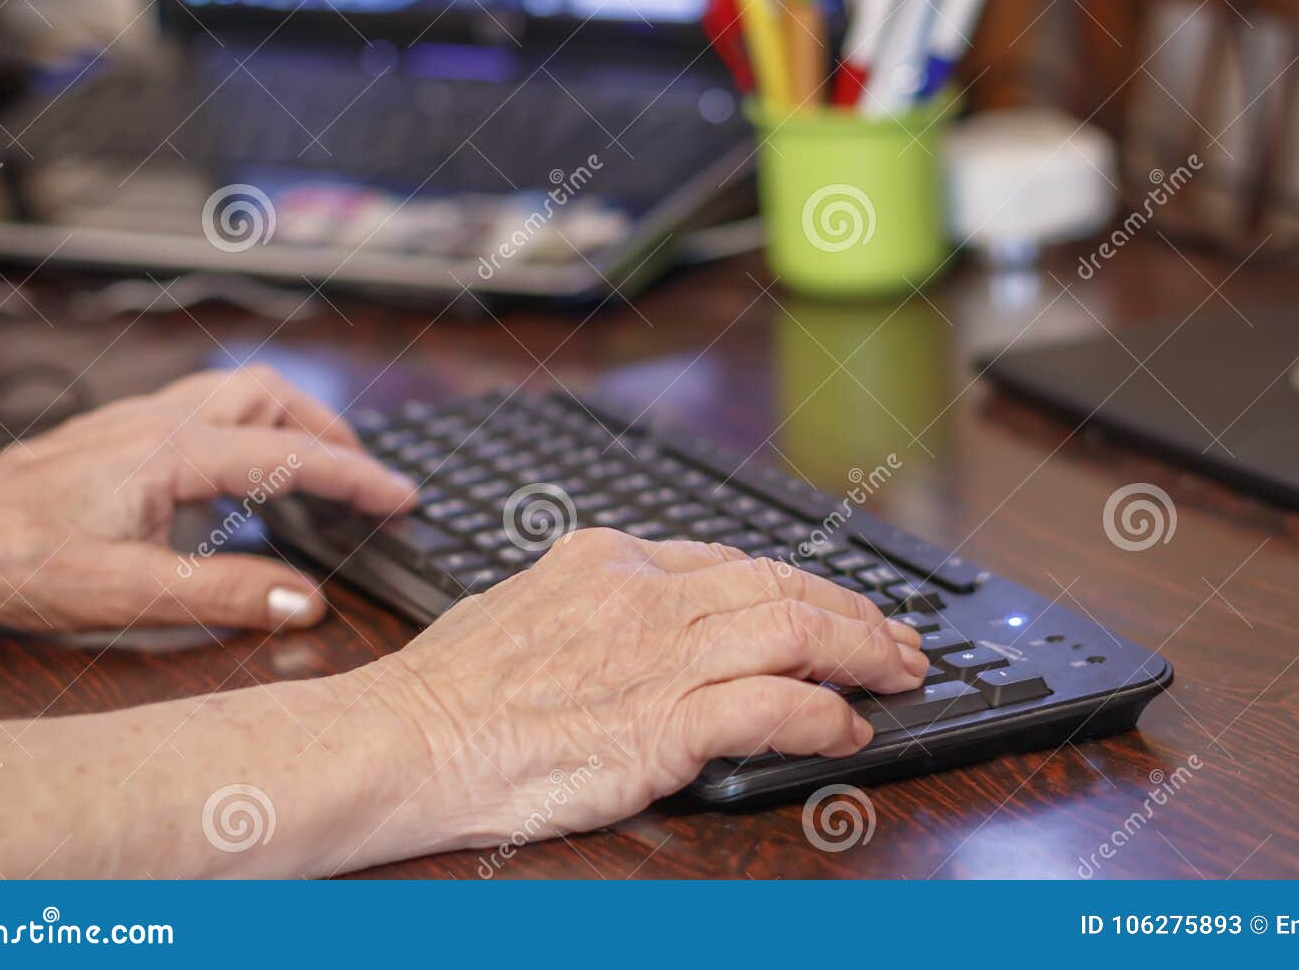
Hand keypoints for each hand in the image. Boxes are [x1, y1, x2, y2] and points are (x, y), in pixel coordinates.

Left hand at [0, 365, 414, 631]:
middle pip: (271, 395)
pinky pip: (202, 407)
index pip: (291, 456)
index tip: (402, 496)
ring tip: (314, 464)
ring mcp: (134, 420)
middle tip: (363, 476)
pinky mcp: (113, 432)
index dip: (356, 477)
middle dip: (329, 431)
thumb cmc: (14, 561)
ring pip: (235, 391)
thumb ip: (224, 595)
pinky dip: (245, 426)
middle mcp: (160, 422)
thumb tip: (306, 602)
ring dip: (288, 418)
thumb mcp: (126, 594)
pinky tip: (234, 473)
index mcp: (174, 454)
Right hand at [375, 528, 928, 857]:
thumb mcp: (525, 604)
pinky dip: (822, 717)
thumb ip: (598, 602)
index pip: (730, 561)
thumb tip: (653, 618)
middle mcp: (642, 596)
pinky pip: (771, 708)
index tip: (828, 607)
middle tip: (896, 637)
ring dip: (860, 652)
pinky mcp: (659, 724)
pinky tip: (844, 730)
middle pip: (778, 583)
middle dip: (852, 610)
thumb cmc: (448, 687)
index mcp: (609, 559)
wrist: (402, 739)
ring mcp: (654, 656)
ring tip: (896, 673)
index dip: (796, 585)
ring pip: (792, 630)